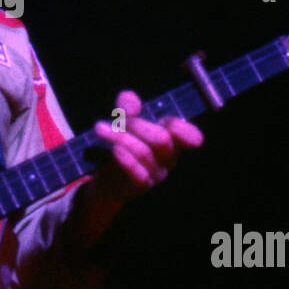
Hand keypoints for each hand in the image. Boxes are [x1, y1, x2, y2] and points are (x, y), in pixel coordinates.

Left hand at [78, 90, 202, 248]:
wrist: (108, 180)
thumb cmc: (123, 146)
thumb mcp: (126, 121)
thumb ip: (129, 106)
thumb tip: (129, 101)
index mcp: (172, 141)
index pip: (190, 136)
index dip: (184, 129)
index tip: (169, 124)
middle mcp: (168, 159)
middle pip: (162, 139)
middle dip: (137, 125)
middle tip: (118, 121)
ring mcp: (156, 175)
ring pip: (144, 152)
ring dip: (120, 136)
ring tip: (99, 127)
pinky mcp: (139, 186)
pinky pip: (137, 173)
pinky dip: (126, 159)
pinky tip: (114, 149)